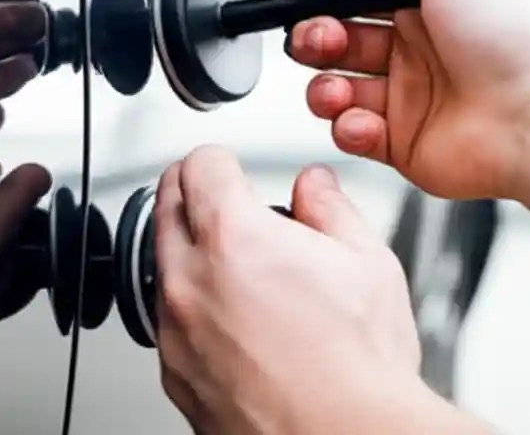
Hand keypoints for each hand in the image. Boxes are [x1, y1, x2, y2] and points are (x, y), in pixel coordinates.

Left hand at [154, 146, 454, 434]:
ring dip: (190, 254)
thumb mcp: (367, 261)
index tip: (230, 166)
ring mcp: (174, 329)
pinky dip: (193, 312)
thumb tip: (314, 185)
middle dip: (193, 192)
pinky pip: (170, 322)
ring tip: (242, 271)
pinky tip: (237, 325)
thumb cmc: (357, 369)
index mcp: (232, 236)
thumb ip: (331, 206)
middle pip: (166, 204)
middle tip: (223, 200)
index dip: (221, 158)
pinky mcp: (174, 372)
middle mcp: (189, 279)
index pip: (201, 164)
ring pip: (162, 266)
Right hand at [277, 0, 529, 199]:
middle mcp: (411, 46)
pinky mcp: (399, 141)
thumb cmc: (508, 40)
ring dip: (322, 85)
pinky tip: (365, 121)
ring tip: (336, 89)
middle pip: (331, 35)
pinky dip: (348, 126)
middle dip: (311, 34)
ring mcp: (404, 95)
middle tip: (320, 38)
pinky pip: (350, 132)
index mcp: (422, 1)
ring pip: (330, 86)